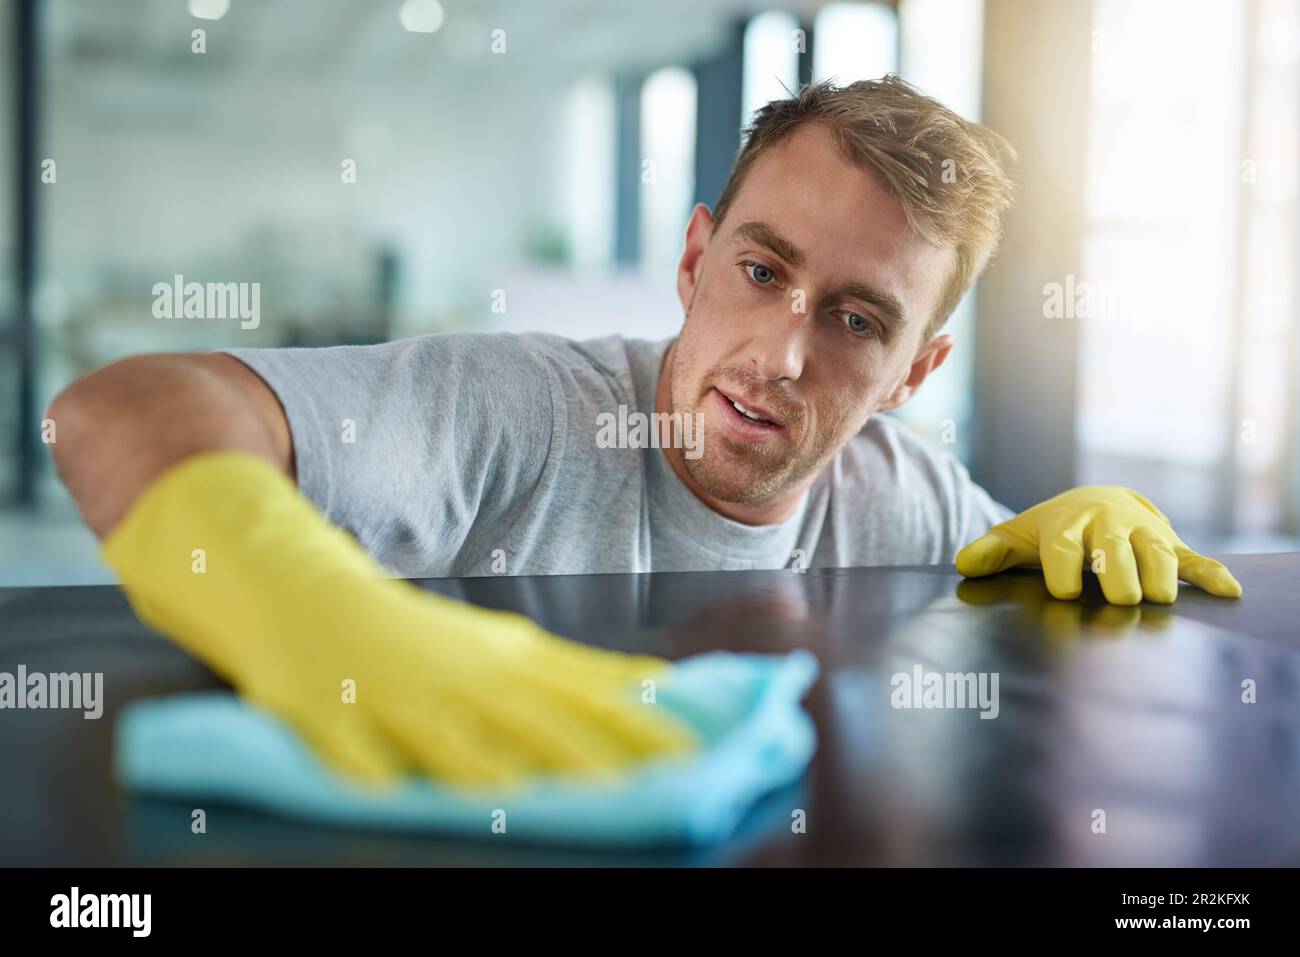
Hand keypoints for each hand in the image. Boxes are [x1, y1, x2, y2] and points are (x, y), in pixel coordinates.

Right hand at [102, 452, 695, 789]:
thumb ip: (565, 675)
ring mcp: (392, 696)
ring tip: (543, 799)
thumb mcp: (495, 645)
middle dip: (597, 754)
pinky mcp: (327, 715)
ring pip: (455, 739)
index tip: (694, 750)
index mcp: (498, 660)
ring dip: (502, 771)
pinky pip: (358, 756)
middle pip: (535, 719)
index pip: (581, 694)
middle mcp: (457, 678)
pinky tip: (405, 800)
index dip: (637, 725)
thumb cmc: (403, 628)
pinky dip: (382, 776)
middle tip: (657, 782)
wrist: (291, 579)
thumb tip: (651, 690)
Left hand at [955, 485, 1241, 604]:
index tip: (1065, 593)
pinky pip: (1192, 558)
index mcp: (1068, 523)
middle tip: (1121, 599)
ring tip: (1160, 599)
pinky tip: (1228, 592)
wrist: (1092, 500)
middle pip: (1113, 549)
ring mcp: (1141, 533)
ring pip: (1155, 551)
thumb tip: (963, 564)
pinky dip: (1211, 573)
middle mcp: (1107, 524)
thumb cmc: (1051, 529)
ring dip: (1160, 574)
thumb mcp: (1019, 536)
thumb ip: (992, 551)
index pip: (1064, 546)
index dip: (1064, 569)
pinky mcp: (1169, 543)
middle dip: (1118, 573)